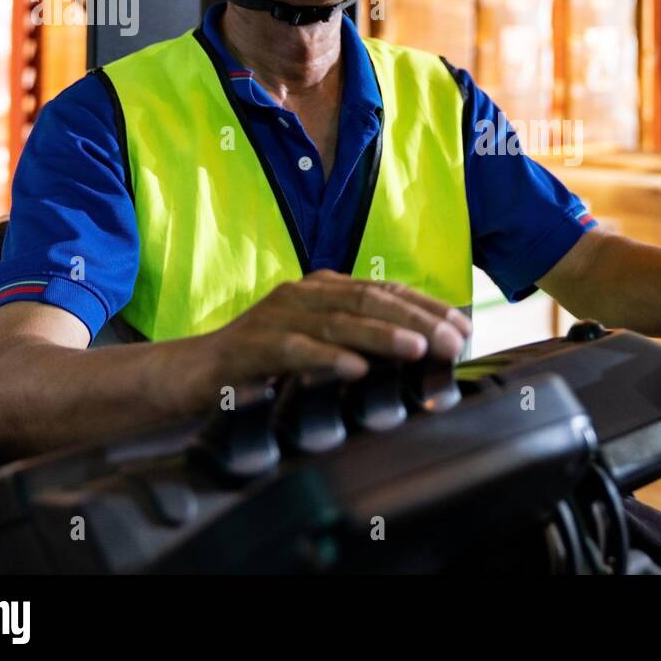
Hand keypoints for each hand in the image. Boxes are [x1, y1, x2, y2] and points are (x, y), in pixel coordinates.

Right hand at [184, 270, 471, 408]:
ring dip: (383, 336)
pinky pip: (296, 350)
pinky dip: (328, 359)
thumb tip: (422, 349)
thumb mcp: (320, 344)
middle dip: (418, 320)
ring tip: (418, 350)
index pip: (386, 290)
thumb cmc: (264, 361)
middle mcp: (304, 293)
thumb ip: (360, 339)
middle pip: (371, 301)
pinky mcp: (253, 345)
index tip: (464, 327)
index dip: (428, 307)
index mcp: (324, 288)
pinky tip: (355, 369)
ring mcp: (277, 316)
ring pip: (340, 322)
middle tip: (453, 341)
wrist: (196, 373)